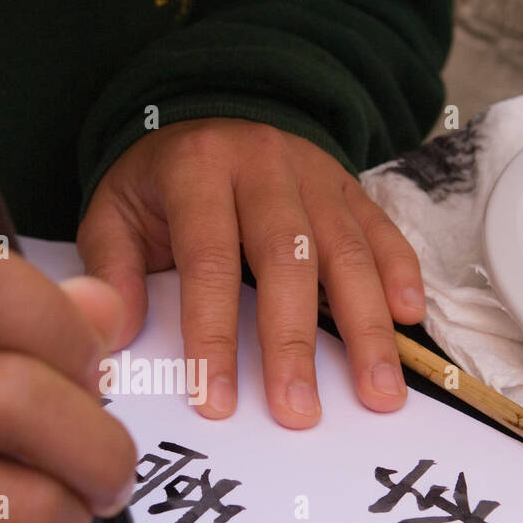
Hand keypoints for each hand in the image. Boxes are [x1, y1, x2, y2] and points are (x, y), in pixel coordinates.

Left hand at [78, 118, 424, 428]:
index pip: (209, 262)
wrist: (203, 109)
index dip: (214, 336)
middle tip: (300, 413)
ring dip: (366, 327)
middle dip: (294, 344)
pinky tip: (409, 319)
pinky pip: (382, 230)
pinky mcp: (348, 185)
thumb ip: (115, 269)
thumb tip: (118, 336)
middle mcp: (263, 166)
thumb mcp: (113, 211)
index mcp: (198, 170)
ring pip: (347, 251)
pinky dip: (401, 273)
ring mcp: (314, 174)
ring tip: (379, 392)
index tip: (217, 402)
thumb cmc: (156, 181)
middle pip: (287, 260)